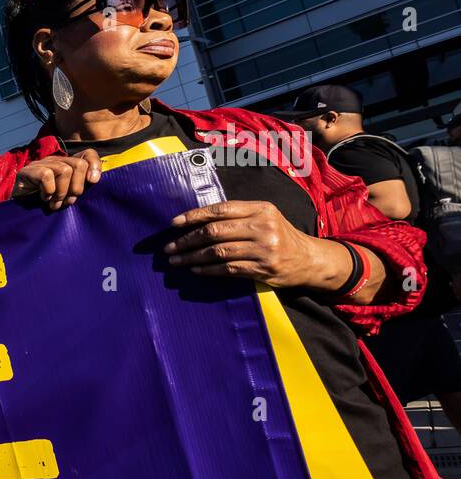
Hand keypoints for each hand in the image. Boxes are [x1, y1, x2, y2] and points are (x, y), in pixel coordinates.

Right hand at [11, 150, 101, 209]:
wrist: (15, 209)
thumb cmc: (43, 204)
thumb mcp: (66, 197)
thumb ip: (79, 188)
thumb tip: (94, 180)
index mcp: (66, 165)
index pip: (87, 154)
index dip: (94, 166)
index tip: (93, 182)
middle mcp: (55, 161)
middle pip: (79, 164)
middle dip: (77, 187)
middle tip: (67, 202)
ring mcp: (41, 164)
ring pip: (65, 170)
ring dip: (61, 192)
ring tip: (54, 204)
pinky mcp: (28, 170)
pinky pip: (47, 175)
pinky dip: (48, 190)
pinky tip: (42, 198)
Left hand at [165, 201, 350, 289]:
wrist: (309, 259)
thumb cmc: (279, 235)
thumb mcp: (264, 217)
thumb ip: (237, 215)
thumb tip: (197, 220)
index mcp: (260, 209)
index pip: (220, 209)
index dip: (194, 216)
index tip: (173, 223)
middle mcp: (263, 226)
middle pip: (215, 232)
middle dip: (187, 240)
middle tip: (169, 248)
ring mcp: (264, 249)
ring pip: (218, 252)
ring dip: (192, 258)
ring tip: (176, 260)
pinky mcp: (264, 269)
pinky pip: (228, 269)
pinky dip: (208, 270)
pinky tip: (195, 270)